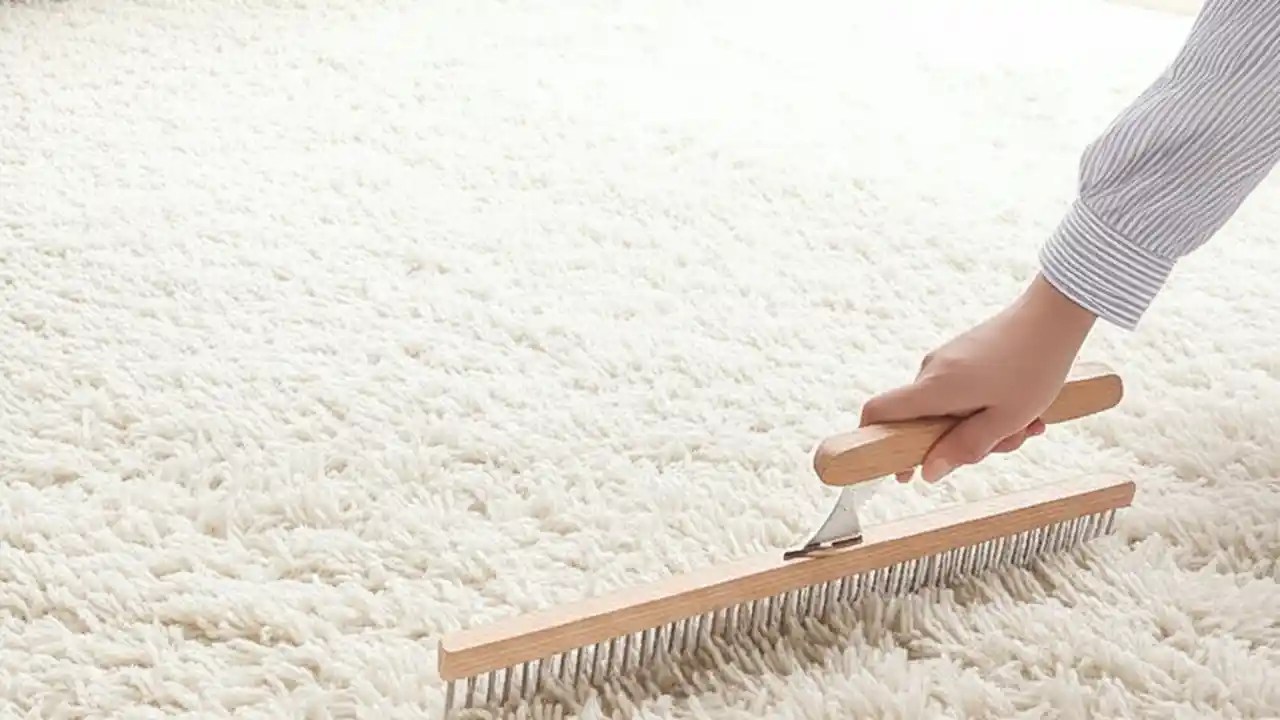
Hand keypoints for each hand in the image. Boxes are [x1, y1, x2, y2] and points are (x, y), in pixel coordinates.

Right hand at [860, 274, 1097, 482]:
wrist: (1053, 316)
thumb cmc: (1033, 367)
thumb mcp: (1005, 420)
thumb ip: (964, 448)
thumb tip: (928, 473)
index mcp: (934, 388)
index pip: (878, 411)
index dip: (877, 441)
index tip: (900, 467)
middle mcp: (931, 370)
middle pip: (924, 420)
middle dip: (961, 441)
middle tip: (1006, 443)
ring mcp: (946, 360)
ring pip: (950, 409)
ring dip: (984, 424)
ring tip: (1027, 423)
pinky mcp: (962, 354)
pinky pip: (963, 391)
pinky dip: (988, 406)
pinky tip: (1025, 407)